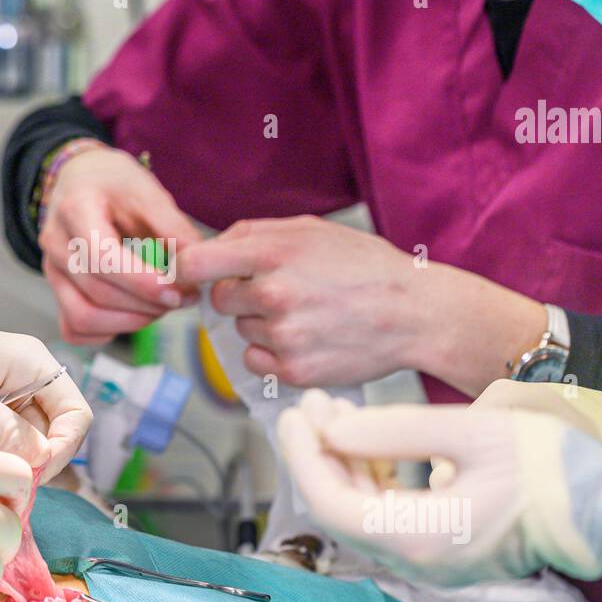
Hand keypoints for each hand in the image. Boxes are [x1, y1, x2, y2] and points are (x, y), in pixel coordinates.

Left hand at [0, 308, 91, 478]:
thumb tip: (36, 458)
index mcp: (31, 365)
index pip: (75, 416)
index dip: (61, 450)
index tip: (29, 474)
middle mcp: (26, 387)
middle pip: (54, 440)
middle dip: (30, 466)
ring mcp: (5, 409)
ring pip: (26, 455)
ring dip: (4, 469)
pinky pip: (0, 458)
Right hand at [37, 144, 202, 344]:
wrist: (83, 180)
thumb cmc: (116, 185)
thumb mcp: (148, 194)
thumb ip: (174, 231)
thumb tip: (197, 275)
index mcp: (76, 209)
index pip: (102, 258)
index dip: (142, 283)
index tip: (178, 292)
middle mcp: (55, 243)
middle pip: (96, 293)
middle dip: (145, 305)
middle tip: (181, 298)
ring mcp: (51, 270)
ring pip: (82, 317)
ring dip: (129, 322)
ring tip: (158, 307)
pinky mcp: (56, 290)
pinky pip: (73, 329)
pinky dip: (106, 332)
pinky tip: (131, 315)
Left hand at [175, 216, 546, 393]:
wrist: (415, 314)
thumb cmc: (365, 267)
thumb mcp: (312, 230)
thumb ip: (254, 233)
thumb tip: (208, 246)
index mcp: (273, 253)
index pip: (195, 264)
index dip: (187, 269)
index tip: (191, 274)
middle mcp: (273, 295)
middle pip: (218, 299)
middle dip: (239, 294)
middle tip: (279, 291)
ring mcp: (282, 336)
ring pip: (240, 330)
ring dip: (261, 323)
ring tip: (306, 313)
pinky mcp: (292, 370)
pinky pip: (256, 359)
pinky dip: (272, 352)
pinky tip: (307, 338)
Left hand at [278, 392, 601, 601]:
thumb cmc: (547, 467)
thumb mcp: (467, 431)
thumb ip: (392, 431)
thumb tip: (332, 428)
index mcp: (416, 537)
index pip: (329, 502)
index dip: (302, 456)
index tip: (294, 414)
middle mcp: (414, 560)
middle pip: (340, 508)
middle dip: (320, 454)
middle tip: (312, 404)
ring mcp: (428, 558)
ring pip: (361, 511)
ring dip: (344, 463)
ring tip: (336, 411)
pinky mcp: (441, 546)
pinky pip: (388, 514)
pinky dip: (372, 476)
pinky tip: (369, 438)